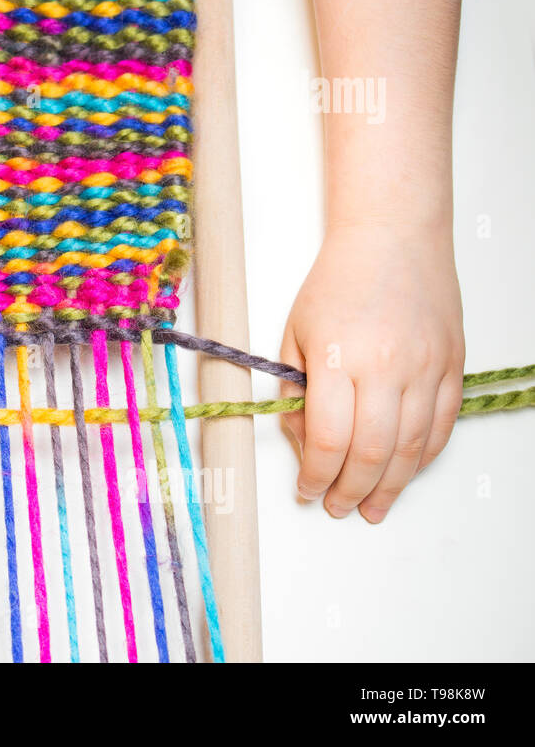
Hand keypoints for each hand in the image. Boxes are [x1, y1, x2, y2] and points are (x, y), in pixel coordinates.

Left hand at [280, 222, 463, 522]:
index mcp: (339, 358)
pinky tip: (406, 472)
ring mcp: (425, 367)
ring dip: (391, 485)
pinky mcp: (452, 365)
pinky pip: (442, 426)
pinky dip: (424, 457)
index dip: (317, 475)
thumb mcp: (295, 333)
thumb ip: (295, 391)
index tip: (308, 490)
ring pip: (413, 447)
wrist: (391, 238)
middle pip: (373, 452)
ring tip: (373, 506)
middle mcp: (387, 367)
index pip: (329, 439)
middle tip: (339, 507)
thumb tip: (304, 442)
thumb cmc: (336, 282)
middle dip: (352, 490)